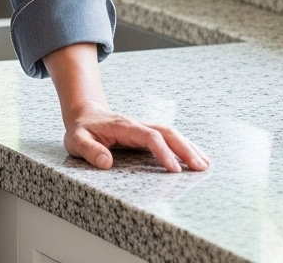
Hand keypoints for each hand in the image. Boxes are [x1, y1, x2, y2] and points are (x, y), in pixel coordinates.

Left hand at [43, 43, 209, 173]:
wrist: (84, 113)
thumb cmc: (81, 129)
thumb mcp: (76, 140)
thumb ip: (89, 150)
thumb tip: (106, 162)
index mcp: (123, 126)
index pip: (149, 136)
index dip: (163, 152)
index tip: (174, 170)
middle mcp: (137, 124)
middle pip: (166, 131)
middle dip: (185, 148)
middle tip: (200, 167)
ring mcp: (143, 127)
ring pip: (170, 132)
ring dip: (188, 146)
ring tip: (205, 164)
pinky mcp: (146, 133)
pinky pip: (168, 136)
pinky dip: (183, 145)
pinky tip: (195, 156)